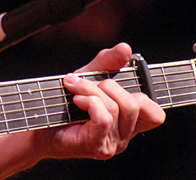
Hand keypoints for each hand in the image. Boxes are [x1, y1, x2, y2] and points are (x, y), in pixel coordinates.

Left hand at [38, 43, 165, 159]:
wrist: (38, 122)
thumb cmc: (64, 103)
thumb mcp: (90, 76)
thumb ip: (109, 62)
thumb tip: (125, 49)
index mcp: (128, 122)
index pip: (156, 114)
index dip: (144, 95)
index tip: (116, 83)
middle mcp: (125, 136)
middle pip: (136, 104)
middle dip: (108, 86)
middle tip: (86, 85)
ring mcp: (113, 144)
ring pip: (116, 108)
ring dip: (91, 91)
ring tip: (75, 90)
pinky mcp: (98, 146)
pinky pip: (105, 117)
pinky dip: (89, 102)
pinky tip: (76, 101)